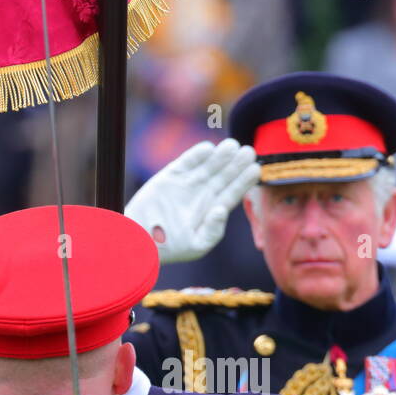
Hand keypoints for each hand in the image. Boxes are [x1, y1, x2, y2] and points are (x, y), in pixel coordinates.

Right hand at [124, 139, 260, 264]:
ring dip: (220, 156)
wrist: (139, 239)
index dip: (244, 181)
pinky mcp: (171, 176)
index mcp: (212, 210)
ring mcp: (188, 184)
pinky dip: (196, 155)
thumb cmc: (169, 248)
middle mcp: (203, 194)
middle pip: (224, 176)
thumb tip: (223, 209)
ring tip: (232, 146)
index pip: (233, 192)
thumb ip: (214, 231)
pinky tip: (209, 148)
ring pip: (209, 166)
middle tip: (249, 151)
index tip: (256, 169)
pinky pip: (187, 162)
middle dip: (236, 164)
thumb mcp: (197, 245)